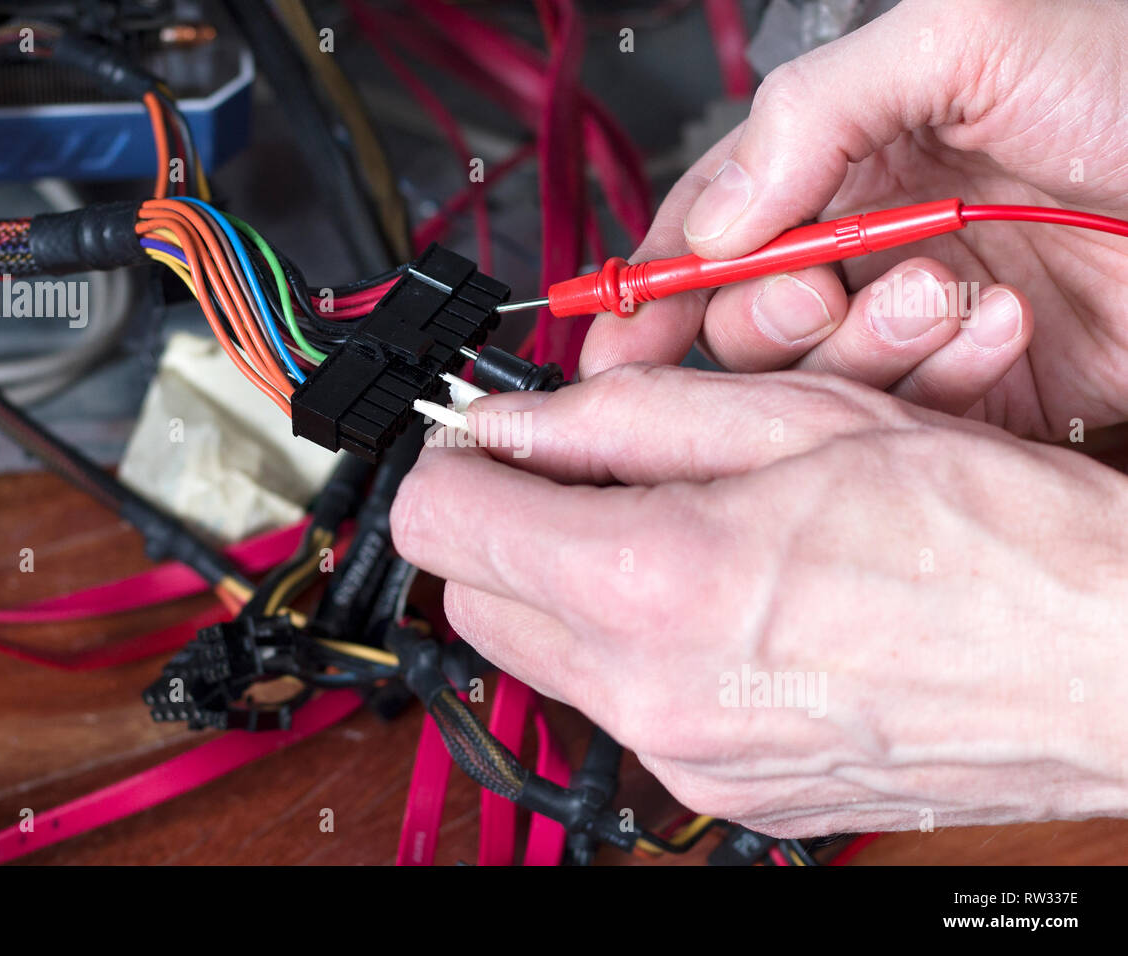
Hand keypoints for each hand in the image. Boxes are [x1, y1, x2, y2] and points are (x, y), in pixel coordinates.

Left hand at [391, 365, 1127, 835]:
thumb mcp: (796, 419)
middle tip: (577, 474)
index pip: (441, 521)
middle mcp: (653, 693)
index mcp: (653, 582)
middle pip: (476, 600)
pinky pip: (626, 707)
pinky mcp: (728, 791)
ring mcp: (688, 758)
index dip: (456, 461)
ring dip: (569, 586)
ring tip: (667, 525)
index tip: (490, 438)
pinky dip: (636, 646)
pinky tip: (719, 595)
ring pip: (546, 657)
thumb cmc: (993, 539)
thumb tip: (518, 421)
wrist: (1105, 665)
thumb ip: (624, 418)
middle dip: (503, 527)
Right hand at [584, 0, 1127, 440]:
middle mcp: (868, 246)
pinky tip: (1001, 326)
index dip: (649, 289)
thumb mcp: (963, 34)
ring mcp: (918, 327)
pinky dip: (943, 384)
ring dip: (869, 348)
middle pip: (743, 326)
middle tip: (818, 291)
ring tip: (944, 291)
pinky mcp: (977, 395)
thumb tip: (715, 218)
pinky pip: (909, 424)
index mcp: (842, 158)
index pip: (708, 232)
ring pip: (819, 386)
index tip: (611, 342)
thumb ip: (811, 111)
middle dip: (767, 320)